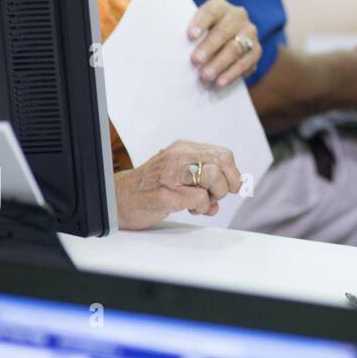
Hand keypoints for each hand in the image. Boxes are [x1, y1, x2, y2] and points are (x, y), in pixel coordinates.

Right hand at [114, 139, 241, 229]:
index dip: (233, 173)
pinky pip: (199, 198)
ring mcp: (170, 175)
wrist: (118, 199)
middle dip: (226, 184)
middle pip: (222, 163)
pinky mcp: (165, 195)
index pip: (223, 154)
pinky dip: (202, 207)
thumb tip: (237, 183)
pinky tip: (192, 209)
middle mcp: (177, 157)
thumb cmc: (153, 187)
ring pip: (212, 177)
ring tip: (201, 203)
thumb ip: (206, 173)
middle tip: (217, 195)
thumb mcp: (180, 171)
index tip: (232, 187)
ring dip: (214, 196)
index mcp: (183, 148)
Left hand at [188, 0, 260, 87]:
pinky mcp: (256, 50)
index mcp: (220, 6)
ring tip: (205, 76)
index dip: (201, 22)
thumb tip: (170, 47)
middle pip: (225, 30)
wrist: (223, 43)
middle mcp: (238, 16)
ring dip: (220, 63)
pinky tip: (220, 82)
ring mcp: (250, 33)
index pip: (211, 11)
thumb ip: (189, 34)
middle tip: (195, 61)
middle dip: (209, 46)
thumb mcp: (195, 28)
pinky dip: (233, 74)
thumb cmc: (201, 36)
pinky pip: (247, 63)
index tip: (190, 36)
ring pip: (237, 48)